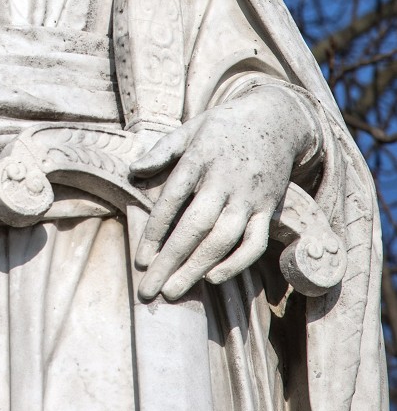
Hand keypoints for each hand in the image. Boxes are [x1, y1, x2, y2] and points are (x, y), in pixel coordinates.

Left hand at [128, 84, 315, 301]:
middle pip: (196, 226)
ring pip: (224, 239)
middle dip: (171, 261)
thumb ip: (161, 151)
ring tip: (173, 291)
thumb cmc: (223, 128)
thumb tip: (133, 173)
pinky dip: (236, 263)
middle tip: (150, 291)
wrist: (277, 119)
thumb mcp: (189, 130)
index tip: (140, 260)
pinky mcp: (269, 209)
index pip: (172, 199)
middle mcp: (225, 179)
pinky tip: (212, 279)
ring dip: (197, 268)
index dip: (155, 231)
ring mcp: (249, 196)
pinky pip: (254, 243)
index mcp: (200, 158)